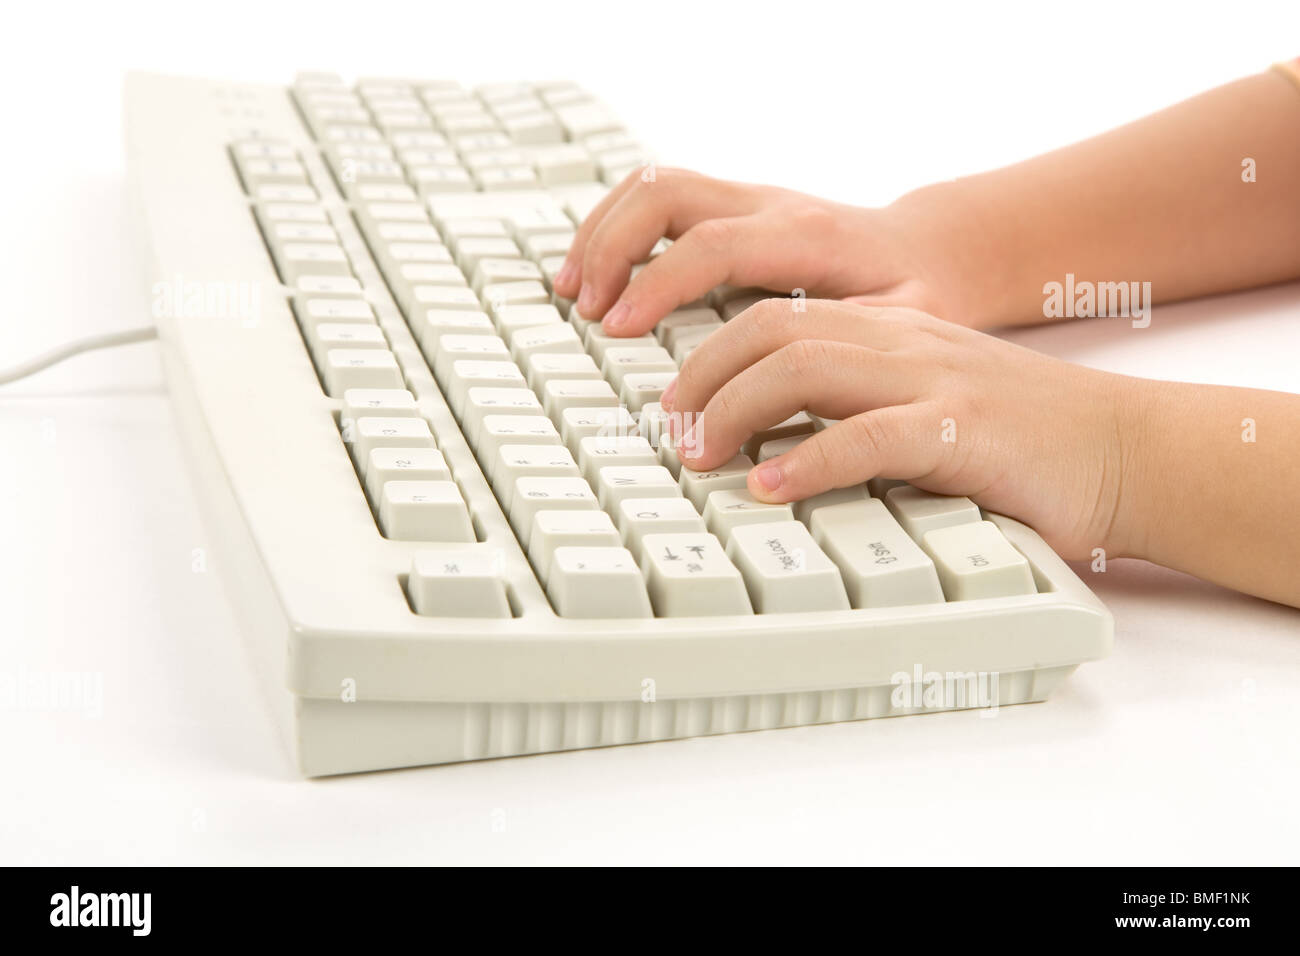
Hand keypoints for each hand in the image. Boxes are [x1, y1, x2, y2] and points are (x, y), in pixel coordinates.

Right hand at [552, 167, 971, 336]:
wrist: (931, 252)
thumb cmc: (916, 296)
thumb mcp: (902, 326)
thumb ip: (845, 342)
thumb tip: (785, 376)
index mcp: (806, 236)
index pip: (712, 244)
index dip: (658, 282)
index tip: (618, 326)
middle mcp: (770, 205)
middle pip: (669, 194)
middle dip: (612, 248)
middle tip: (585, 310)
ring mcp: (747, 200)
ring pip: (654, 186)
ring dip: (602, 233)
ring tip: (571, 291)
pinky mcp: (733, 209)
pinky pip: (658, 198)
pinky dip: (615, 228)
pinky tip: (596, 275)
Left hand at [663, 298, 1141, 559]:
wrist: (1124, 449)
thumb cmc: (1019, 439)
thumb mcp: (924, 403)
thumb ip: (852, 409)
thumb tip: (765, 446)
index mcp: (888, 333)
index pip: (774, 316)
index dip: (709, 353)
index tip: (673, 401)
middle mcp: (900, 342)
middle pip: (771, 328)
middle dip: (703, 375)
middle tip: (671, 429)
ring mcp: (931, 380)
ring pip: (804, 366)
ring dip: (735, 410)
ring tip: (701, 455)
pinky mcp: (961, 432)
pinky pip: (866, 436)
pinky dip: (807, 460)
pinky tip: (769, 486)